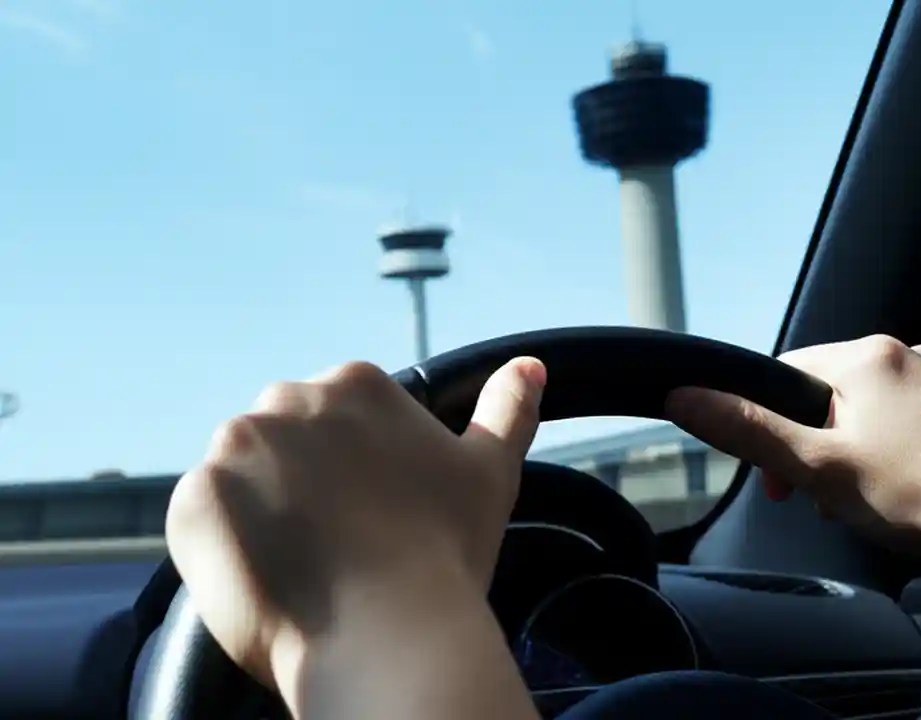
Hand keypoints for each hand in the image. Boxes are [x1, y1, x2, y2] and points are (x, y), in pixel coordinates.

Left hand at [165, 357, 545, 705]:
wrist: (390, 632)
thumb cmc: (446, 552)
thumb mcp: (490, 472)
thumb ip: (508, 409)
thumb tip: (530, 365)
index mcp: (355, 384)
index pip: (340, 416)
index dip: (358, 469)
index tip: (373, 511)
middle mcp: (287, 400)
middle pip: (285, 436)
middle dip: (304, 479)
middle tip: (339, 540)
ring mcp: (233, 449)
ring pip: (242, 475)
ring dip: (262, 507)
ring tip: (305, 561)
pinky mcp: (193, 501)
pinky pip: (203, 515)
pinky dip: (226, 543)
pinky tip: (270, 573)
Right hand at [665, 335, 920, 558]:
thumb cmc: (919, 495)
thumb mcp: (818, 468)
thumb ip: (749, 432)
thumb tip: (683, 396)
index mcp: (870, 355)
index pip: (787, 374)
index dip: (768, 427)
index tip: (776, 480)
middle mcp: (913, 354)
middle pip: (832, 395)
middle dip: (814, 447)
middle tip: (819, 500)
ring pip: (875, 412)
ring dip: (854, 454)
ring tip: (866, 504)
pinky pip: (917, 425)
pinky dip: (899, 455)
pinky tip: (910, 495)